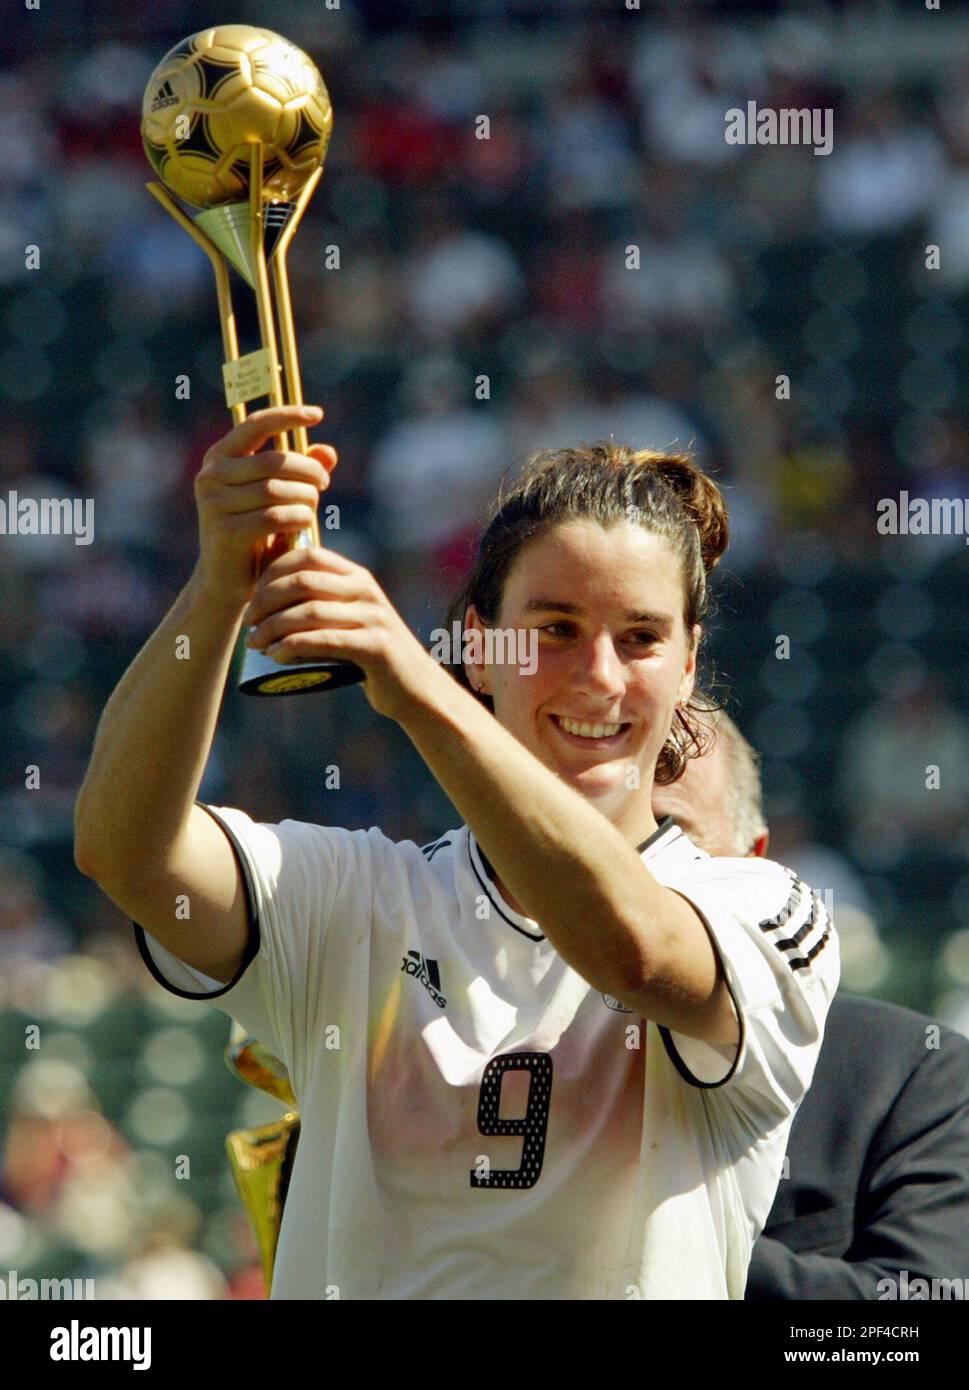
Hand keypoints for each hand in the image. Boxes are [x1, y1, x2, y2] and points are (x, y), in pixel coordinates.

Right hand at [192, 404, 336, 610]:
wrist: (227, 581)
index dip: (287, 416)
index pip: (255, 425)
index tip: (318, 413)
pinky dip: (298, 518)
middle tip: (325, 482)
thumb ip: (301, 471)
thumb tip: (329, 451)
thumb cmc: (256, 532)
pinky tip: (304, 523)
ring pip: (278, 490)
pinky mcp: (225, 531)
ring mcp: (214, 503)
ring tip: (312, 507)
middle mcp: (211, 475)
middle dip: (308, 469)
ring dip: (306, 497)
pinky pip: (276, 517)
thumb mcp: (279, 496)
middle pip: (275, 461)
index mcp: (219, 457)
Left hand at [242, 545, 442, 721]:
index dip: (272, 571)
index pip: (307, 555)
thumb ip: (322, 603)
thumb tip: (265, 595)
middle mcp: (366, 591)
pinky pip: (324, 641)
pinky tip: (275, 655)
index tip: (250, 596)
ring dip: (273, 626)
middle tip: (247, 622)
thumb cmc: (369, 655)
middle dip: (265, 600)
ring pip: (309, 612)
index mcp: (357, 577)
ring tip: (255, 642)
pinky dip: (293, 646)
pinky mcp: (376, 647)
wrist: (415, 688)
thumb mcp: (350, 619)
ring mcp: (373, 618)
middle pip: (303, 581)